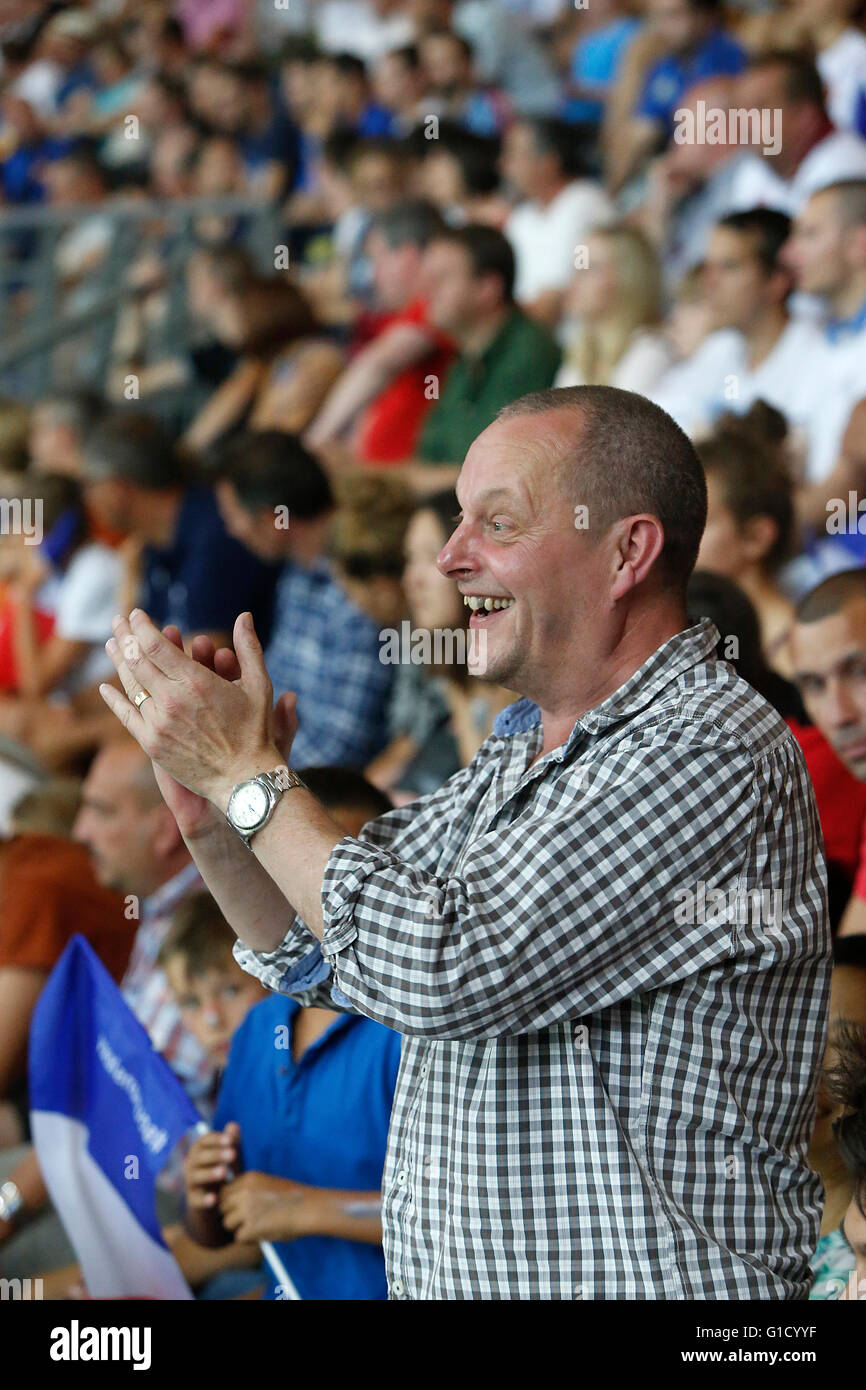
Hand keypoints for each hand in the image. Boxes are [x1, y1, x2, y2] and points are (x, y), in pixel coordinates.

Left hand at [99, 609, 281, 809]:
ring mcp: (158, 723)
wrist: (244, 779)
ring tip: (111, 644)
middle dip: (125, 636)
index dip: (142, 626)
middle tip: (117, 621)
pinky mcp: (152, 744)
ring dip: (117, 660)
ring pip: (130, 685)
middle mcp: (172, 699)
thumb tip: (244, 616)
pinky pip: (127, 716)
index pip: (155, 645)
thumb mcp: (259, 684)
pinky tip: (105, 687)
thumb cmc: (256, 731)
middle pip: (136, 659)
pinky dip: (115, 699)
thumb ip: (248, 647)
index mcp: (195, 681)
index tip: (136, 615)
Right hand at [183, 1122, 240, 1209]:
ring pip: (197, 1177)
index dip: (216, 1139)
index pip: (204, 1141)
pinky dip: (204, 1199)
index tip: (230, 1139)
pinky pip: (196, 1200)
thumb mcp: (228, 1156)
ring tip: (223, 1172)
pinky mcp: (193, 1201)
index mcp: (199, 1150)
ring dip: (209, 1173)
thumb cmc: (221, 1171)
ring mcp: (191, 1183)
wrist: (211, 1200)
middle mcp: (191, 1165)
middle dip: (216, 1154)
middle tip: (233, 1154)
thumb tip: (234, 1125)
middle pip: (201, 1157)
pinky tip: (214, 1199)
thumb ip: (231, 1141)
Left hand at [219, 1172, 319, 1243]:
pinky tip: (263, 1234)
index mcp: (249, 1178)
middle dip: (232, 1215)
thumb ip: (249, 1190)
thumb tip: (232, 1203)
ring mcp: (246, 1209)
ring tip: (258, 1227)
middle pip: (222, 1207)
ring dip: (240, 1228)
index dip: (230, 1203)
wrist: (308, 1207)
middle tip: (248, 1221)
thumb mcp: (268, 1184)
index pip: (224, 1192)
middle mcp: (244, 1191)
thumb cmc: (293, 1198)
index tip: (240, 1209)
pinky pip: (239, 1237)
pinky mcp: (251, 1226)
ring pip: (228, 1223)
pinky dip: (249, 1239)